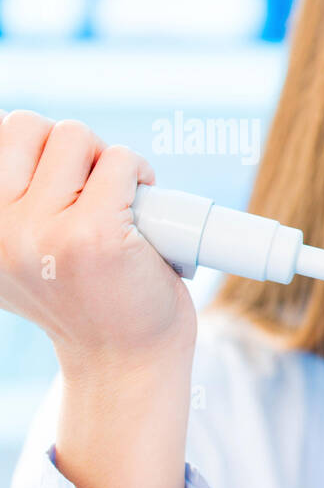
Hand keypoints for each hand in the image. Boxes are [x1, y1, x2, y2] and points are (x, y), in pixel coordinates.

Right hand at [0, 110, 196, 487]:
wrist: (124, 361)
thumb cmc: (84, 298)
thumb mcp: (19, 253)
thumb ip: (9, 204)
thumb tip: (3, 126)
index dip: (32, 146)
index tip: (56, 183)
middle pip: (29, 126)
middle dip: (70, 148)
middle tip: (93, 188)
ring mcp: (44, 233)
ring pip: (76, 137)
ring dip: (107, 159)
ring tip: (119, 199)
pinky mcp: (95, 236)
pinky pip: (120, 162)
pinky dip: (139, 173)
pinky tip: (144, 209)